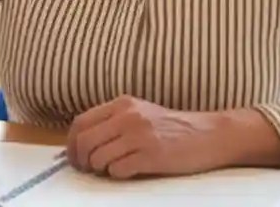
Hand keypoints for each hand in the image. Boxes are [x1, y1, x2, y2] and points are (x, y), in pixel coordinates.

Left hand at [66, 96, 279, 179]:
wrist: (209, 135)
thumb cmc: (172, 128)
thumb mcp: (140, 113)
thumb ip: (113, 122)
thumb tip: (80, 142)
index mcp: (122, 104)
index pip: (80, 122)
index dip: (71, 143)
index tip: (73, 157)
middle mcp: (128, 116)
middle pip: (84, 141)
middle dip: (81, 160)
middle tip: (88, 169)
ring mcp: (139, 135)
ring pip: (98, 158)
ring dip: (101, 169)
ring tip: (114, 168)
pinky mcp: (151, 155)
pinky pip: (118, 170)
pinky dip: (118, 175)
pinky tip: (131, 170)